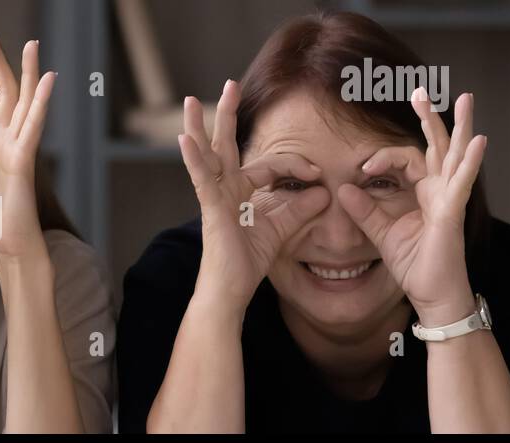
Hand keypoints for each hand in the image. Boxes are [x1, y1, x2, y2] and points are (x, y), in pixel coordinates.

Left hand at [0, 34, 54, 261]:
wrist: (5, 246)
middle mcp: (5, 141)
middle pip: (2, 94)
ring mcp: (17, 146)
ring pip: (23, 101)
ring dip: (26, 71)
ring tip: (31, 44)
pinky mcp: (25, 157)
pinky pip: (33, 125)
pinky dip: (41, 102)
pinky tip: (48, 80)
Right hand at [179, 80, 329, 305]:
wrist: (230, 290)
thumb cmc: (248, 263)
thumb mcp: (282, 230)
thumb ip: (301, 210)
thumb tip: (324, 192)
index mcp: (240, 192)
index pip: (270, 166)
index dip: (295, 166)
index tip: (316, 174)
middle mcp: (224, 189)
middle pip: (225, 145)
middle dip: (227, 114)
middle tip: (231, 84)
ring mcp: (214, 196)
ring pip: (206, 154)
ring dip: (199, 126)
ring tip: (189, 101)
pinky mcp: (210, 207)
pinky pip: (201, 179)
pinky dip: (193, 158)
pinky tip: (185, 139)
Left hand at [339, 89, 484, 325]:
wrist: (431, 294)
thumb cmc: (415, 266)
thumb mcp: (380, 234)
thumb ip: (363, 210)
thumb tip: (343, 188)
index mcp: (423, 193)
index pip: (406, 160)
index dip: (383, 158)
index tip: (364, 168)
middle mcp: (439, 191)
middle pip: (437, 146)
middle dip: (431, 118)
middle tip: (421, 90)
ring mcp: (449, 199)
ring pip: (455, 155)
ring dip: (459, 126)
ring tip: (465, 99)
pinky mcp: (452, 212)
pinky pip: (462, 183)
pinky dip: (470, 162)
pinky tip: (478, 142)